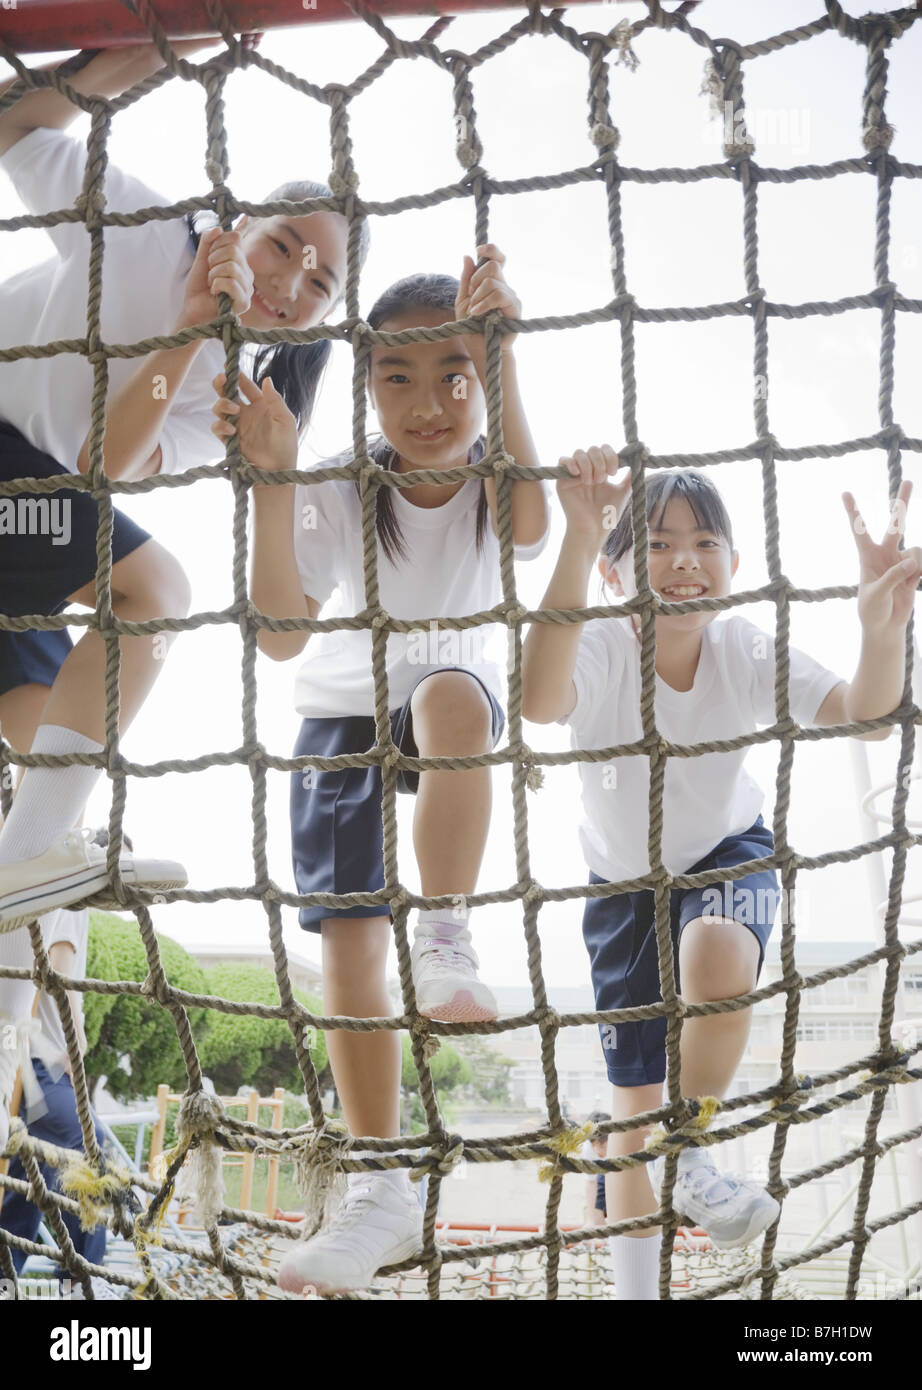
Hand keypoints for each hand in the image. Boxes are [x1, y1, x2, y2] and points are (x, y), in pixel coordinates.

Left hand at [176, 227, 253, 329]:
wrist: (193, 309)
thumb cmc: (199, 287)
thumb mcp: (201, 259)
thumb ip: (207, 242)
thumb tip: (218, 228)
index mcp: (240, 261)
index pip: (235, 238)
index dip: (218, 242)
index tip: (209, 256)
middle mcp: (247, 273)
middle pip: (234, 251)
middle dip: (214, 259)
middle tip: (209, 272)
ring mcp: (247, 288)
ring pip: (232, 267)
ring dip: (214, 274)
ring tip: (211, 284)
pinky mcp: (244, 303)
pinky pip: (232, 283)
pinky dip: (217, 284)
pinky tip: (215, 292)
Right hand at [212, 372, 297, 471]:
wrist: (276, 472)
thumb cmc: (285, 446)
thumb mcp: (285, 420)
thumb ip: (274, 400)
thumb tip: (267, 379)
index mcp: (261, 406)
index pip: (247, 387)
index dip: (238, 377)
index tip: (231, 368)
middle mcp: (247, 413)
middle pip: (228, 393)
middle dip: (221, 385)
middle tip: (220, 379)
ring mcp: (237, 426)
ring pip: (220, 408)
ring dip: (222, 404)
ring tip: (233, 409)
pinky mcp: (230, 440)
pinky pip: (217, 427)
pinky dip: (220, 425)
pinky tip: (230, 429)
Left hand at [456, 245, 519, 364]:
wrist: (481, 349)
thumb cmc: (472, 328)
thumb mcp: (462, 301)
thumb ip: (465, 280)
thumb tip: (467, 256)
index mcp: (492, 282)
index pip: (497, 258)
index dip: (491, 250)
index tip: (479, 250)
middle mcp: (504, 286)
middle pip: (494, 265)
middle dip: (477, 278)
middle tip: (471, 296)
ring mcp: (511, 296)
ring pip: (494, 282)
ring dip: (478, 296)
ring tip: (474, 312)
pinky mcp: (515, 308)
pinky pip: (499, 296)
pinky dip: (484, 303)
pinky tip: (477, 314)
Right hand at [557, 445, 629, 546]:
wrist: (593, 530)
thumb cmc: (607, 515)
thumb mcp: (623, 491)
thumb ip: (631, 476)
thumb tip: (640, 459)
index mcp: (600, 470)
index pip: (604, 449)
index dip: (610, 456)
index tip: (614, 472)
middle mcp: (587, 470)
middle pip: (593, 448)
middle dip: (600, 462)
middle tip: (603, 479)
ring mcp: (574, 475)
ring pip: (579, 453)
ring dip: (589, 466)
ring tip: (592, 483)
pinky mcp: (562, 481)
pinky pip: (563, 461)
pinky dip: (571, 464)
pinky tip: (579, 476)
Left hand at [843, 480, 921, 637]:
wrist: (885, 626)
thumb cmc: (872, 611)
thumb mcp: (877, 595)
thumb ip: (893, 577)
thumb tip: (909, 561)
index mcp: (868, 556)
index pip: (859, 530)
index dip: (854, 512)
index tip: (845, 493)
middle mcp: (885, 554)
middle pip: (895, 524)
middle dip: (903, 502)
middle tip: (908, 480)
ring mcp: (901, 561)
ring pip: (916, 551)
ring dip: (915, 565)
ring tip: (906, 582)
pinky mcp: (914, 571)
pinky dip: (921, 572)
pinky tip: (913, 584)